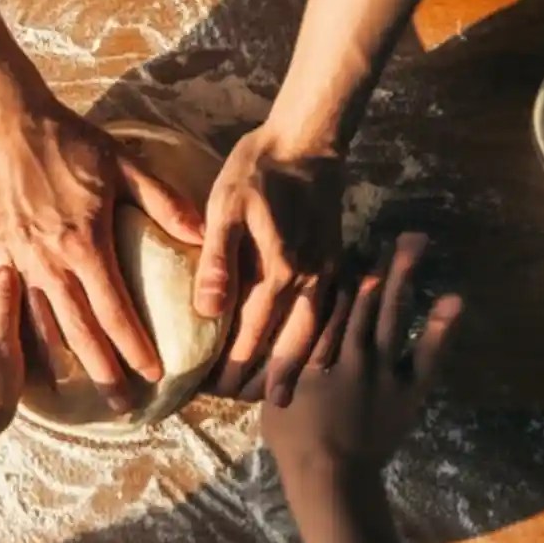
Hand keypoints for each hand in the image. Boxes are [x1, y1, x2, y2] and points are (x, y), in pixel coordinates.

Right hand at [0, 102, 202, 410]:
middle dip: (103, 372)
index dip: (134, 345)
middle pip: (79, 331)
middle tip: (122, 405)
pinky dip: (16, 339)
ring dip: (61, 365)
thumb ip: (163, 201)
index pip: (115, 309)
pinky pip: (1, 309)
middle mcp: (48, 262)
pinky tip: (24, 362)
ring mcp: (12, 263)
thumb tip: (202, 234)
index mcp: (85, 243)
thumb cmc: (65, 141)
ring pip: (38, 327)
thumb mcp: (121, 164)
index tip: (153, 372)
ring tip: (77, 395)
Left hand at [195, 125, 342, 405]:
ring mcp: (327, 272)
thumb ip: (217, 261)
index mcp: (277, 271)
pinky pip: (331, 313)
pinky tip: (313, 354)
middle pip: (287, 343)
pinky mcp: (335, 260)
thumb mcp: (224, 208)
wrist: (308, 140)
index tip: (213, 390)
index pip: (251, 333)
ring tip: (280, 396)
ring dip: (297, 366)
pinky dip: (322, 340)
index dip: (232, 364)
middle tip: (244, 403)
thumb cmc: (257, 170)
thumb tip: (207, 312)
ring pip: (314, 334)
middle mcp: (308, 280)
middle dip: (264, 377)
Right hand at [260, 234, 462, 471]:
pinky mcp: (408, 390)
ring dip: (406, 278)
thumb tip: (277, 337)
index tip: (356, 244)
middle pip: (368, 299)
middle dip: (384, 265)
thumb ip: (282, 363)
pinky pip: (426, 355)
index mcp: (318, 351)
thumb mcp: (276, 394)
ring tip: (417, 246)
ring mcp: (384, 369)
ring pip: (394, 315)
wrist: (331, 477)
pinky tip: (452, 299)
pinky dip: (439, 327)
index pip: (332, 303)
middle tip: (402, 234)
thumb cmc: (295, 440)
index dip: (344, 272)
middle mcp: (353, 351)